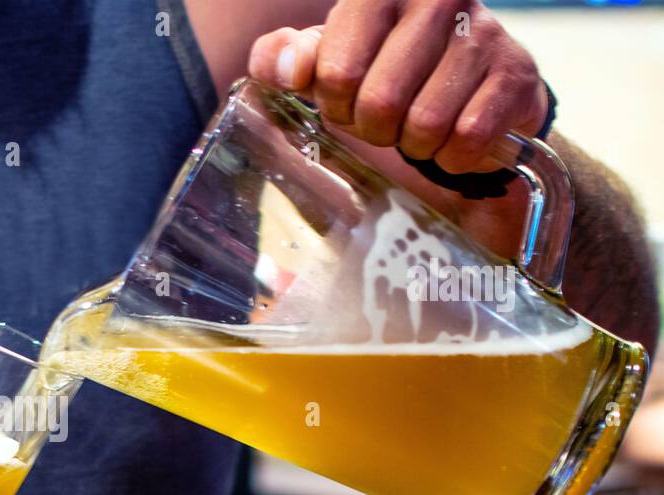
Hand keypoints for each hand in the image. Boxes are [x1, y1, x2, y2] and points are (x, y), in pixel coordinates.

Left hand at [248, 0, 547, 173]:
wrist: (469, 88)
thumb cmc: (384, 69)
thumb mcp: (326, 58)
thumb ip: (284, 58)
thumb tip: (289, 70)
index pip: (336, 73)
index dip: (335, 103)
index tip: (349, 98)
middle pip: (380, 103)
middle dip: (374, 129)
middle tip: (385, 120)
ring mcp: (484, 32)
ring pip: (425, 124)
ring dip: (415, 144)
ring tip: (419, 127)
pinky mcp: (516, 72)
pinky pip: (467, 139)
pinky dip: (453, 155)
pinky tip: (453, 136)